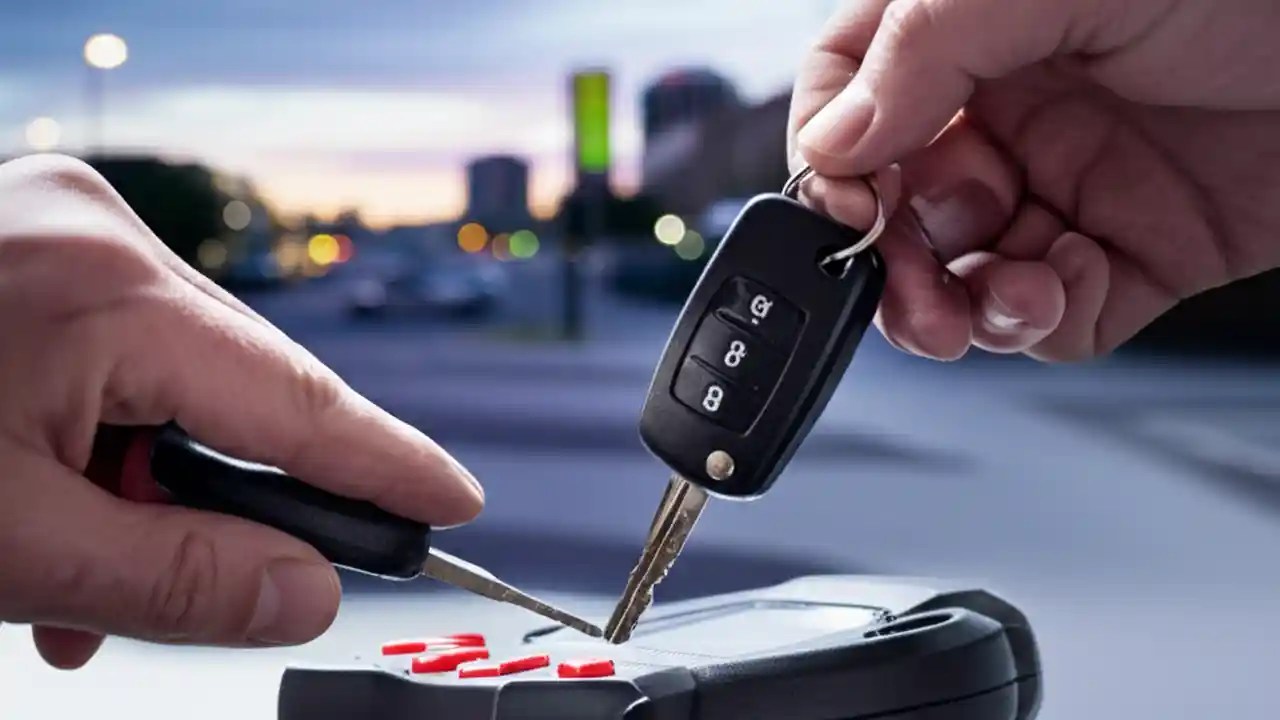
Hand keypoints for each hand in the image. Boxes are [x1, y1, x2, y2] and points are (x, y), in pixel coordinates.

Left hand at [0, 155, 483, 668]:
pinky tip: (58, 513)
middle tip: (254, 582)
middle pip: (235, 387)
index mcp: (98, 288)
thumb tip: (307, 594)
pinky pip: (114, 351)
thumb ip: (179, 580)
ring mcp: (53, 225)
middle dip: (236, 498)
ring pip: (172, 376)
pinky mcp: (26, 242)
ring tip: (86, 582)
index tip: (452, 505)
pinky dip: (104, 440)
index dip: (386, 465)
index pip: (295, 400)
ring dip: (154, 482)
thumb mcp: (2, 546)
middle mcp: (89, 231)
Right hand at [789, 0, 1279, 360]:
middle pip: (903, 212)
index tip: (851, 206)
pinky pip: (1056, 314)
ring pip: (968, 276)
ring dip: (964, 308)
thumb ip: (926, 50)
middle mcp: (1012, 111)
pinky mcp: (1137, 251)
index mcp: (971, 35)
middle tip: (910, 288)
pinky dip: (1045, 318)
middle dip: (894, 263)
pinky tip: (1068, 281)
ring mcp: (1071, 184)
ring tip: (988, 304)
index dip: (836, 165)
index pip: (853, 106)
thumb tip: (837, 140)